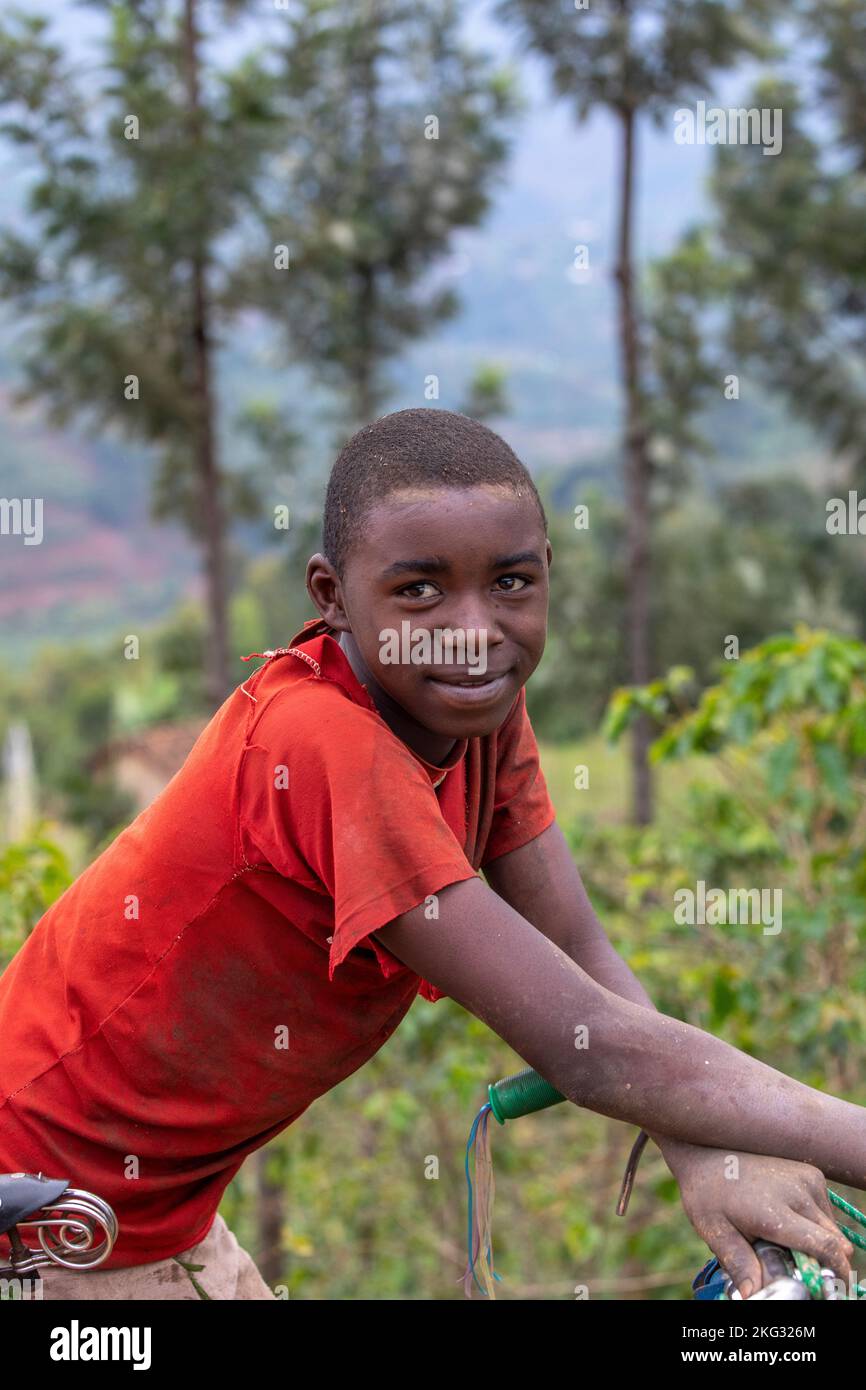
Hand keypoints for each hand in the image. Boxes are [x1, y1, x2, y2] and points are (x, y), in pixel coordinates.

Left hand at [668, 1146, 853, 1297]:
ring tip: (781, 1232)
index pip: (825, 1245)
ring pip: (830, 1225)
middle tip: (795, 1261)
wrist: (707, 1147)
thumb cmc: (708, 1192)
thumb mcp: (714, 1230)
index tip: (833, 1284)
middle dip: (824, 1258)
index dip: (836, 1269)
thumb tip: (752, 1294)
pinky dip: (814, 1220)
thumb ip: (738, 1262)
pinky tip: (786, 1214)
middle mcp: (797, 1192)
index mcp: (775, 1211)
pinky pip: (824, 1208)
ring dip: (817, 1237)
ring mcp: (806, 1178)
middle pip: (832, 1239)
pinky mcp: (810, 1172)